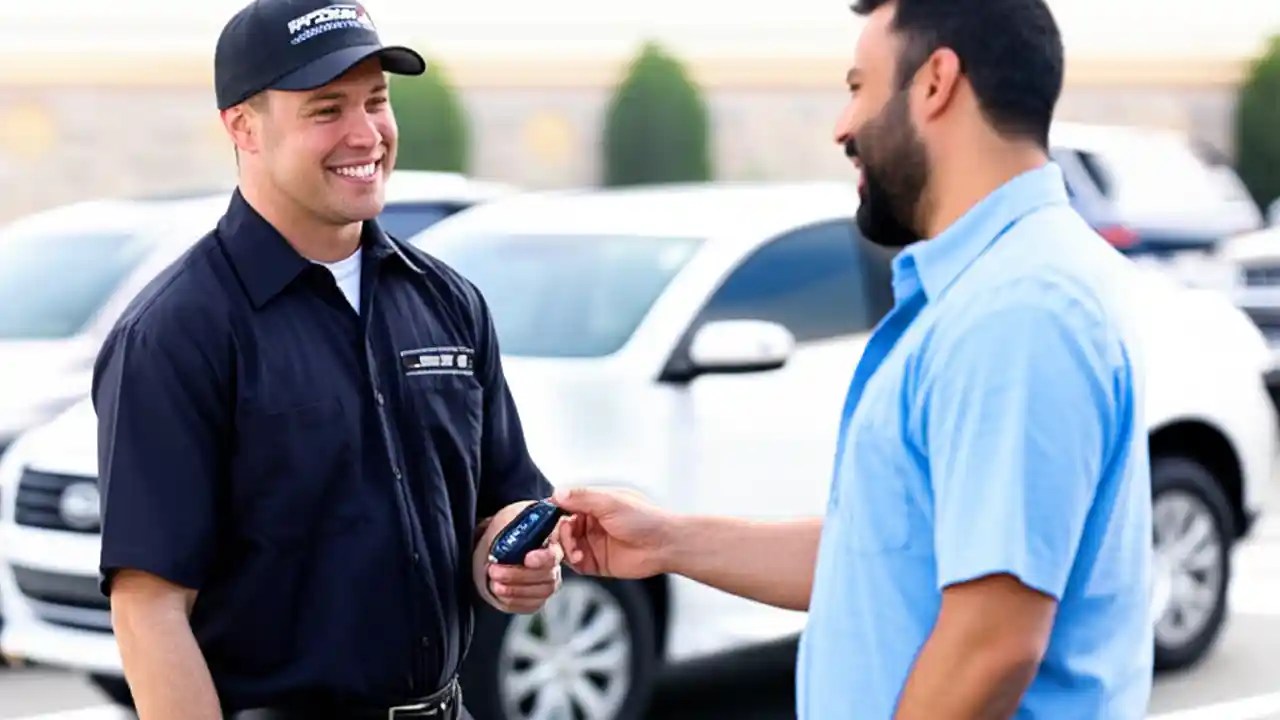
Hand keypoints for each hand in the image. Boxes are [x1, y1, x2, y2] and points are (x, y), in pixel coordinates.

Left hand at [484, 520, 564, 614]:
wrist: (493, 549)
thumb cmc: (503, 531)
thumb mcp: (507, 519)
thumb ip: (516, 522)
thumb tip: (519, 526)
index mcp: (551, 542)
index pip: (554, 554)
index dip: (542, 559)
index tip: (526, 558)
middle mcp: (553, 566)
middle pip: (547, 578)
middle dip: (517, 576)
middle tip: (494, 570)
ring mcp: (545, 585)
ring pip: (538, 595)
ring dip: (512, 590)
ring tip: (493, 581)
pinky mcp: (534, 600)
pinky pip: (528, 606)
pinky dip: (511, 600)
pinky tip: (498, 590)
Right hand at [553, 486, 673, 579]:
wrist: (664, 545)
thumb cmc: (645, 519)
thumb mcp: (610, 502)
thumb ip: (582, 497)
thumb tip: (557, 493)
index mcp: (595, 503)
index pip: (565, 505)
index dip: (554, 511)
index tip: (545, 517)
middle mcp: (592, 522)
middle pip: (561, 527)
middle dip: (559, 532)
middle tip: (564, 536)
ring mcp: (593, 542)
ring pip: (565, 545)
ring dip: (565, 547)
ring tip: (575, 551)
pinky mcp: (596, 562)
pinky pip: (575, 563)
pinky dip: (572, 560)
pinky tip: (579, 559)